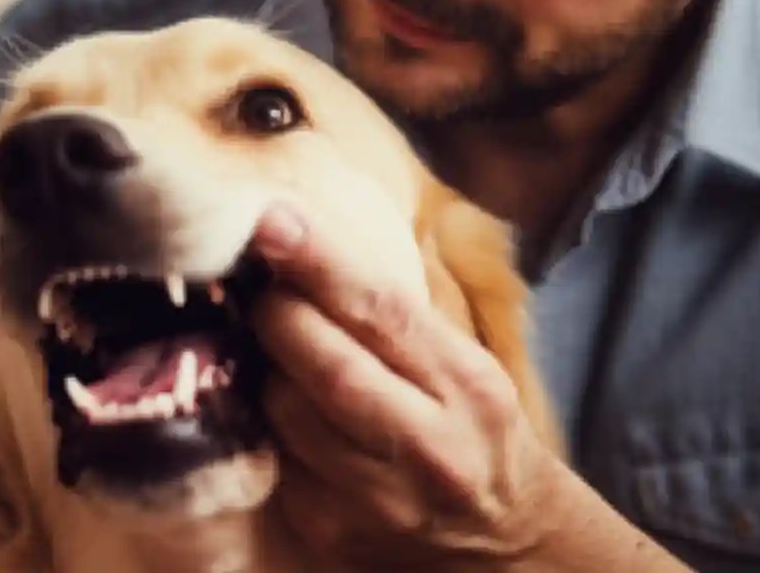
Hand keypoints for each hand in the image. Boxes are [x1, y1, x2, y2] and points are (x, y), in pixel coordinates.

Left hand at [248, 201, 687, 571]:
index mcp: (469, 385)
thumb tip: (300, 240)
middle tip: (258, 289)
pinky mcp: (333, 527)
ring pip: (289, 413)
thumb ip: (390, 313)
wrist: (501, 538)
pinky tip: (283, 409)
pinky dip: (267, 421)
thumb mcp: (459, 362)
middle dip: (278, 315)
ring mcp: (381, 498)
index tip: (270, 220)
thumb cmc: (466, 424)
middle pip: (328, 366)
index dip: (319, 262)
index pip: (384, 311)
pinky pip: (276, 455)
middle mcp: (434, 447)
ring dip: (268, 371)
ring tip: (277, 353)